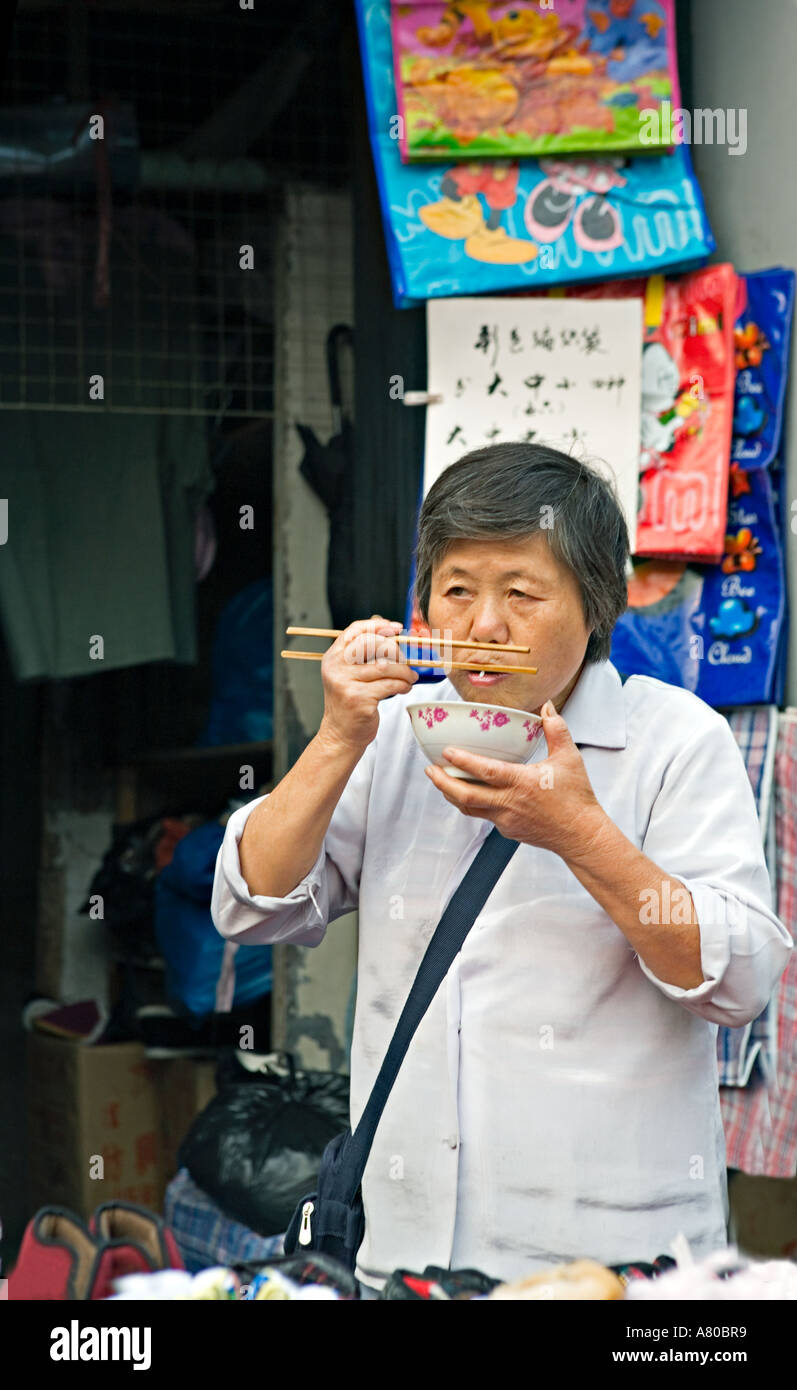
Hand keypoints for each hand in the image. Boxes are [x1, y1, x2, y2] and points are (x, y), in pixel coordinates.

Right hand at [318, 615, 418, 755]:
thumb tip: (391, 633)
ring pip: (385, 666)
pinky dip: (403, 685)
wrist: (341, 735)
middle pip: (371, 643)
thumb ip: (363, 655)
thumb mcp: (348, 675)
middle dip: (394, 649)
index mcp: (333, 657)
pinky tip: (405, 688)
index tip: (396, 628)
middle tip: (405, 660)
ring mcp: (346, 683)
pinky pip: (390, 684)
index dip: (377, 625)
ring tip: (410, 678)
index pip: (354, 631)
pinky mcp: (359, 699)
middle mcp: (336, 668)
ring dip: (404, 671)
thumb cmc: (350, 703)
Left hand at [423, 701, 606, 859]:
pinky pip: (483, 816)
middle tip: (430, 769)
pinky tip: (468, 792)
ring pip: (470, 808)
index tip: (446, 752)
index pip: (486, 772)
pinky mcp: (507, 831)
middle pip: (466, 796)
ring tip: (440, 780)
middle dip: (443, 783)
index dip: (463, 762)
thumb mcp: (569, 758)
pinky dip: (471, 803)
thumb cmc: (576, 796)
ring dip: (451, 794)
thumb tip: (548, 707)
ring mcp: (505, 820)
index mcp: (522, 783)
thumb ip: (556, 730)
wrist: (581, 834)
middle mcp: (509, 804)